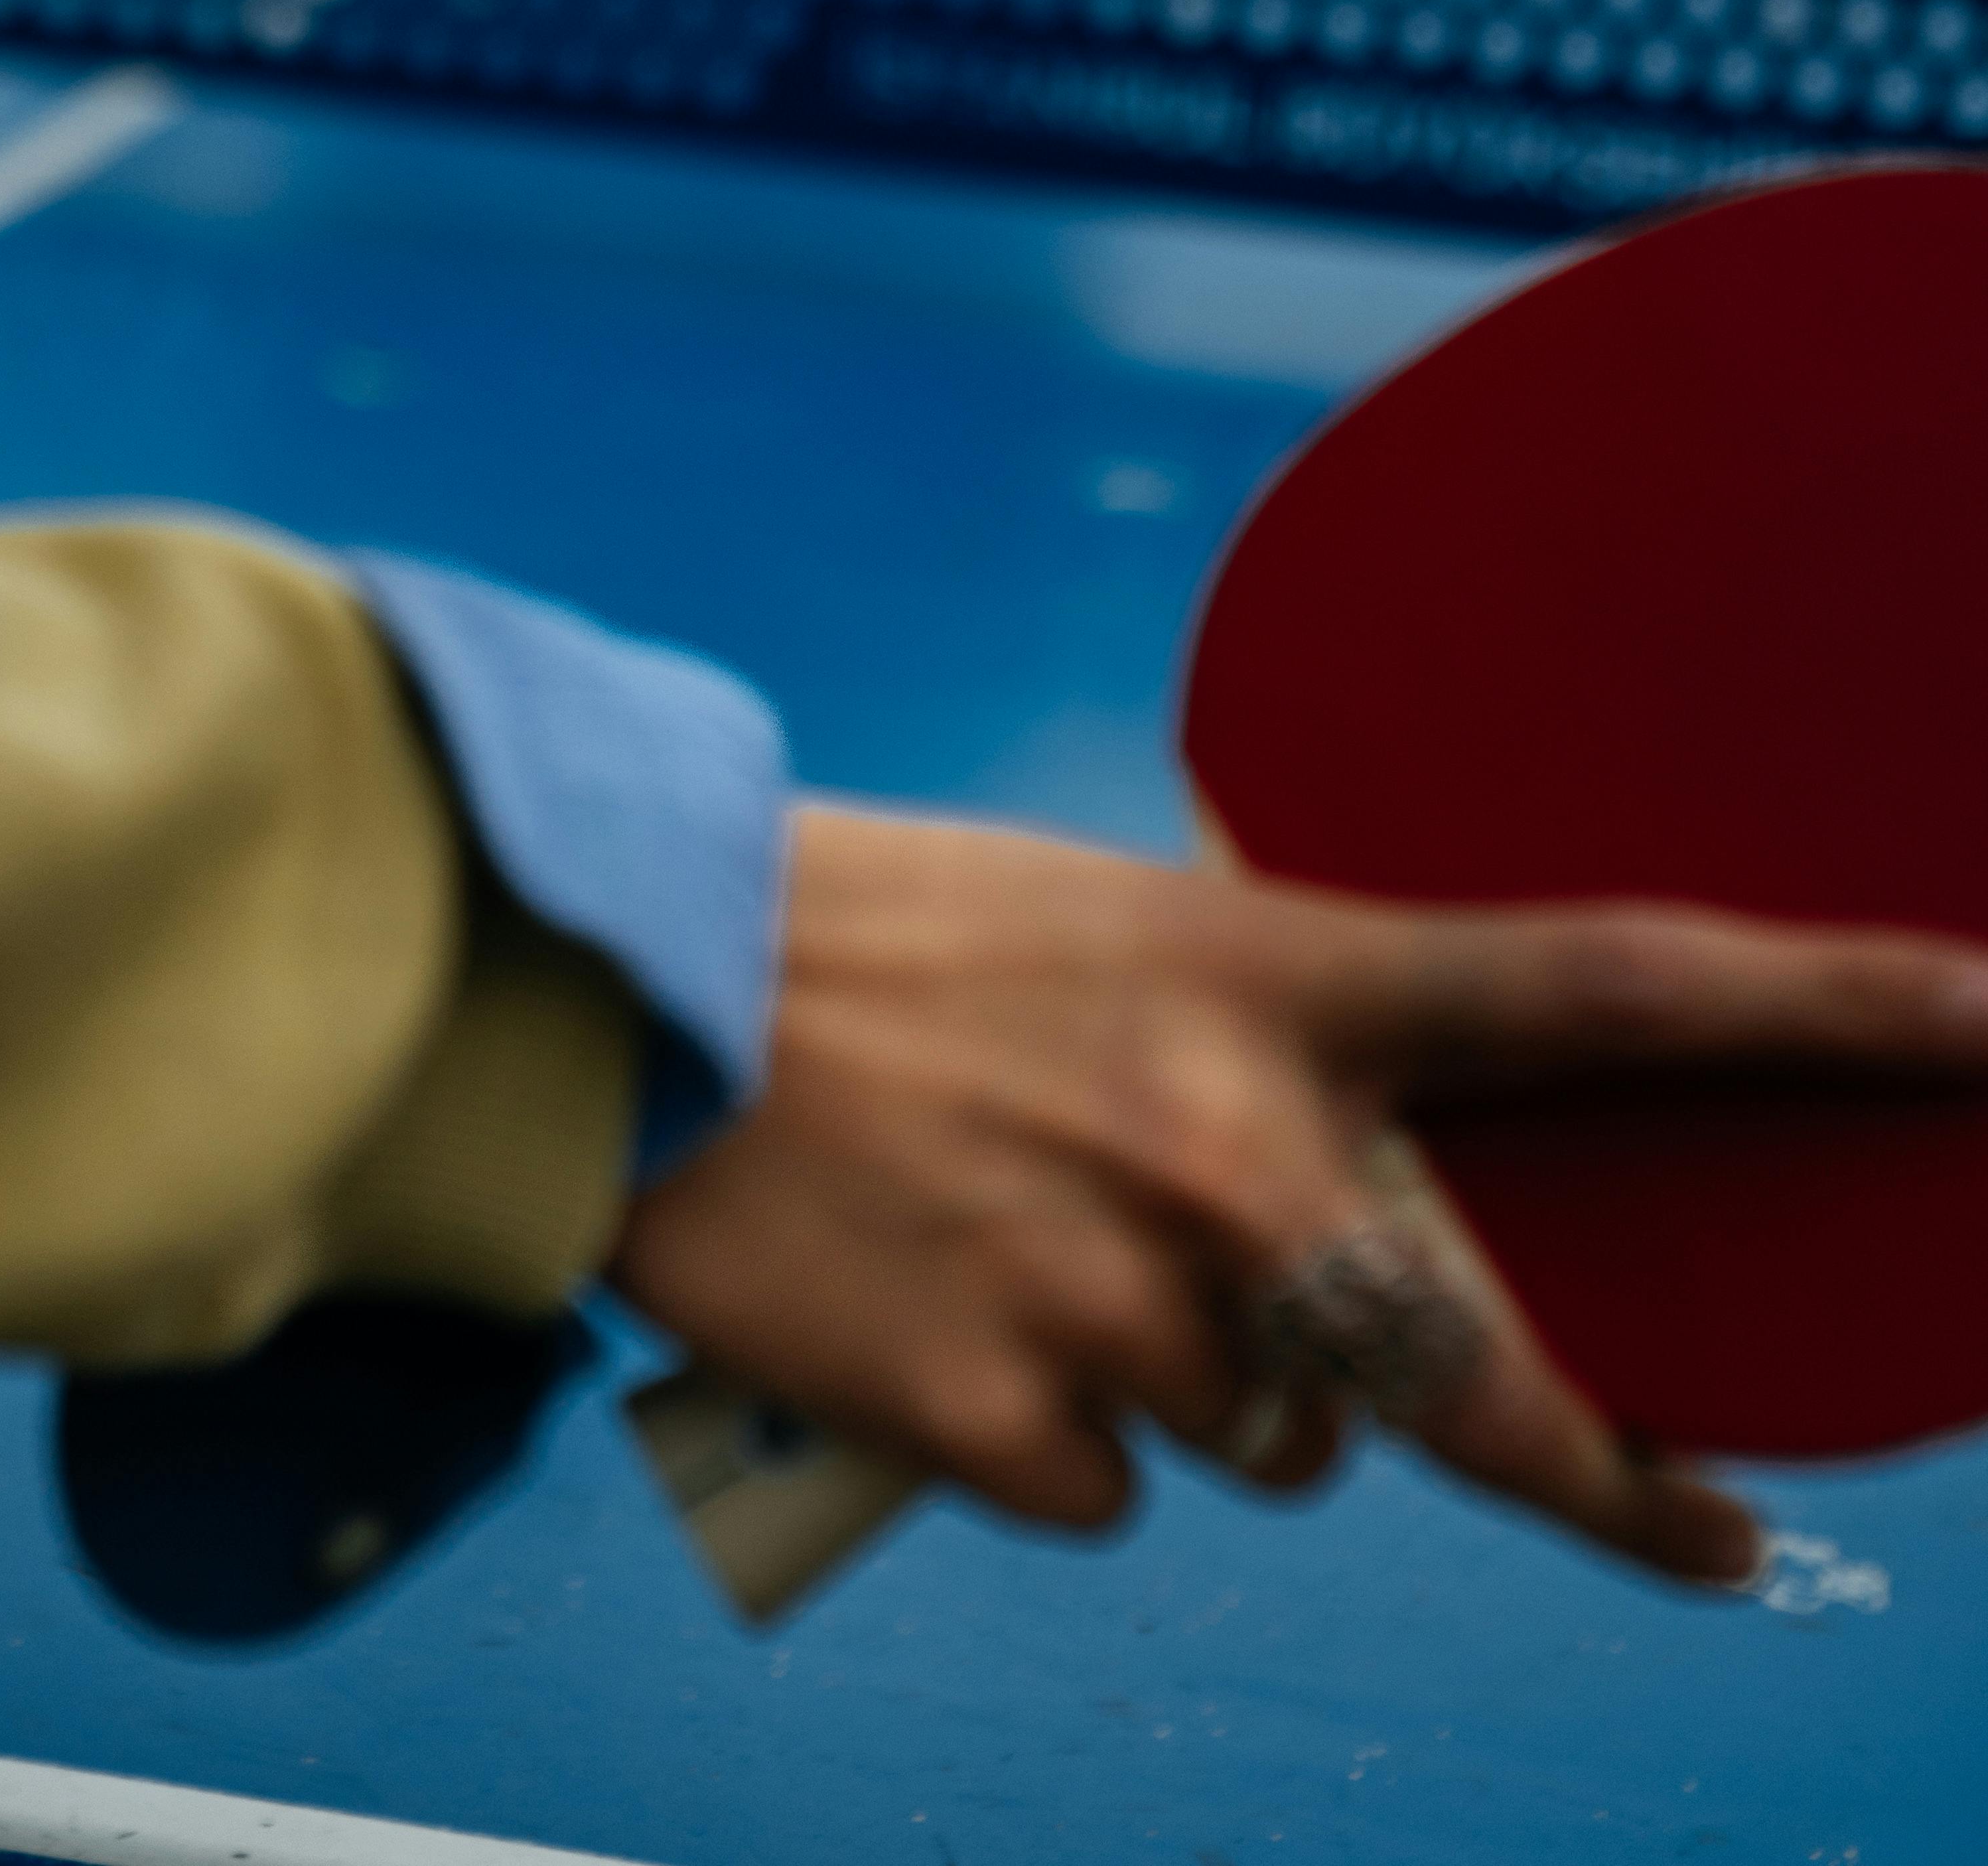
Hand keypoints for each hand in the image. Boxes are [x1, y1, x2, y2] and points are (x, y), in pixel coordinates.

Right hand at [611, 807, 1987, 1584]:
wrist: (619, 1000)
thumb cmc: (866, 936)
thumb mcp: (1107, 928)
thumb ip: (1264, 1033)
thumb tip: (1347, 1165)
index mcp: (1280, 976)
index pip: (1608, 984)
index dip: (1830, 1000)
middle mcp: (1240, 1149)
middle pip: (1488, 1379)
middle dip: (1604, 1469)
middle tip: (1700, 1522)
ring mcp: (1128, 1303)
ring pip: (1278, 1439)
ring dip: (1215, 1387)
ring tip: (1055, 1262)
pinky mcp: (1009, 1428)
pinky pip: (1119, 1492)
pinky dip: (1066, 1438)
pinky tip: (964, 1325)